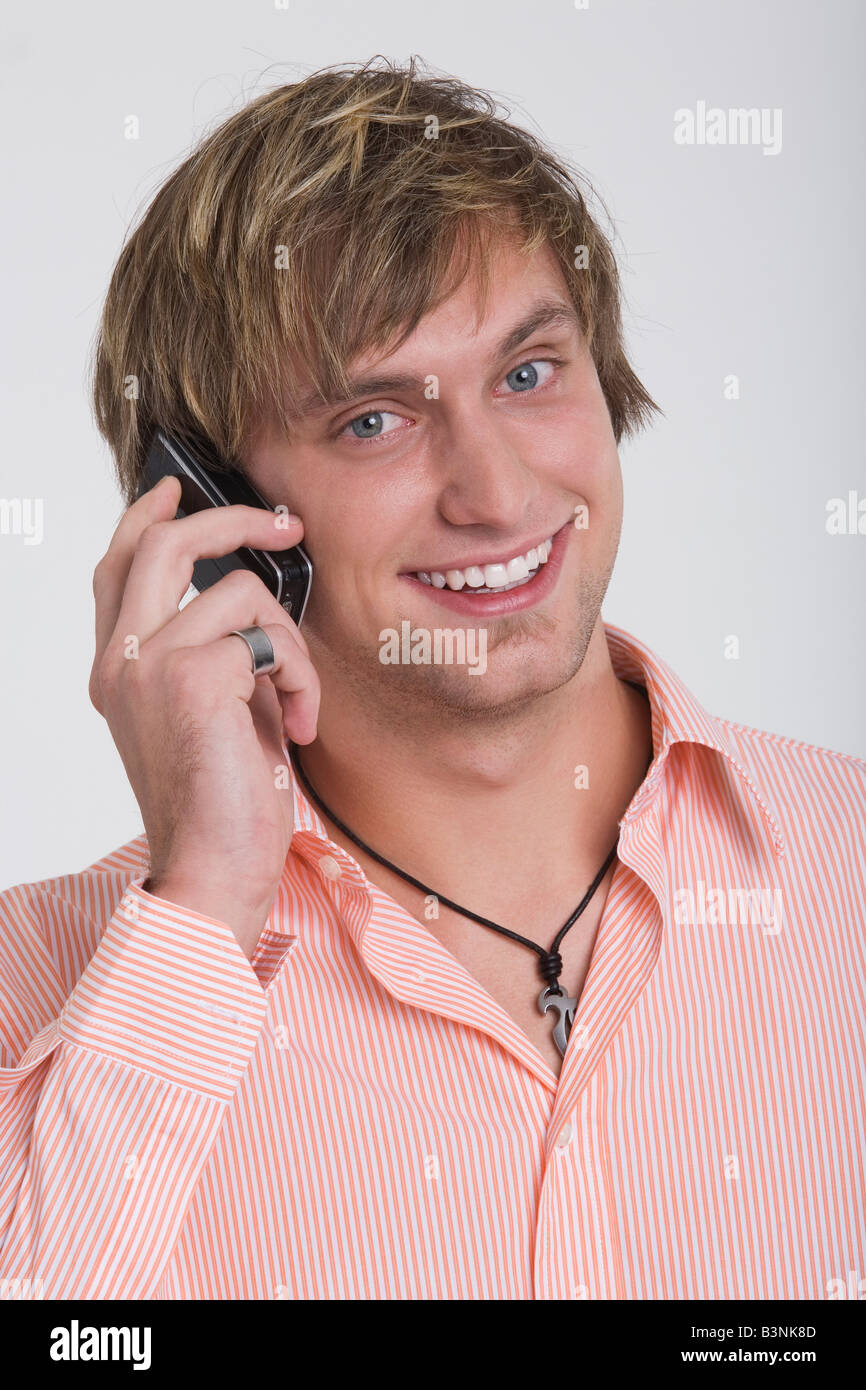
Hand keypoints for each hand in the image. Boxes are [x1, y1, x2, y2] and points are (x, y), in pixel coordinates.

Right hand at [89, 474, 319, 958]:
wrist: (214, 872)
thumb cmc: (221, 805)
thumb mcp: (216, 713)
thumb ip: (218, 656)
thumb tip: (256, 608)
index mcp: (117, 671)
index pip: (117, 570)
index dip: (145, 520)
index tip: (175, 492)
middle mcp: (120, 662)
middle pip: (161, 545)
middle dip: (230, 518)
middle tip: (284, 524)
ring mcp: (148, 664)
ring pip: (238, 590)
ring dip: (291, 642)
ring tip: (297, 703)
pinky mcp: (193, 676)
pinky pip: (270, 636)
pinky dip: (301, 676)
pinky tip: (298, 725)